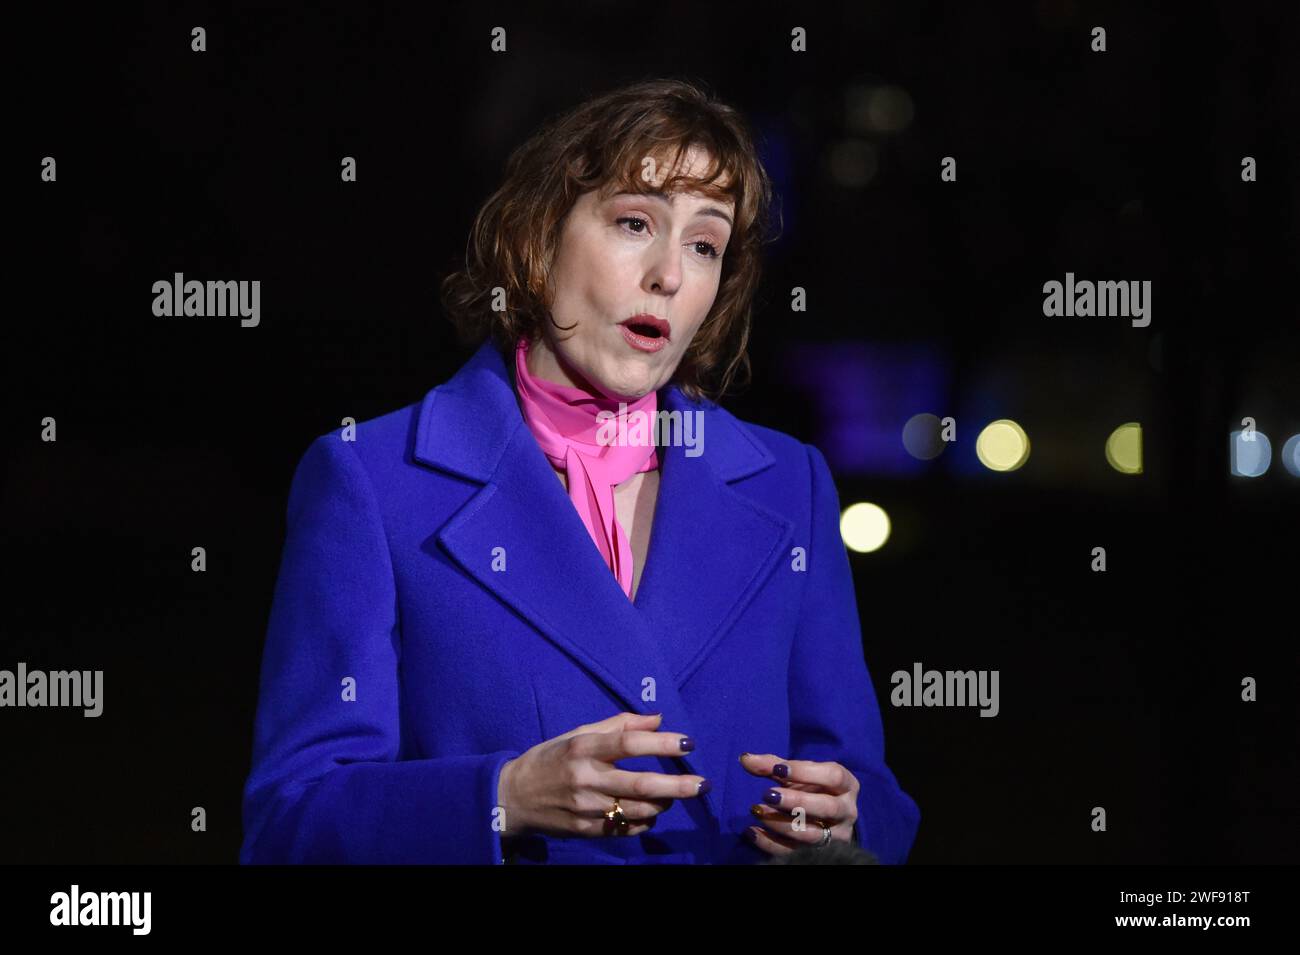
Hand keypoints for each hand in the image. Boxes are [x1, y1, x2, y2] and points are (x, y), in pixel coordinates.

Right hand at [497, 711, 707, 838]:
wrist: (514, 796)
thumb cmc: (551, 758)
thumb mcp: (578, 734)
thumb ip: (618, 725)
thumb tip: (658, 718)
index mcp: (583, 748)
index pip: (628, 743)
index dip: (661, 743)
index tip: (688, 744)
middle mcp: (585, 778)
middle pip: (640, 783)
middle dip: (677, 785)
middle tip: (703, 784)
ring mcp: (586, 808)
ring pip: (637, 810)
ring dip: (663, 803)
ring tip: (673, 795)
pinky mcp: (586, 831)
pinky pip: (626, 829)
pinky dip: (645, 822)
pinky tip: (650, 812)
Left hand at [738, 752, 858, 854]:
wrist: (827, 818)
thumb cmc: (812, 788)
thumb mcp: (798, 774)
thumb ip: (773, 765)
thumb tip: (745, 759)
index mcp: (846, 785)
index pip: (833, 776)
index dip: (805, 772)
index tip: (777, 770)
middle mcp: (847, 811)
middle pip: (826, 807)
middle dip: (795, 801)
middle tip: (768, 794)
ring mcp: (837, 835)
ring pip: (812, 834)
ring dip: (781, 824)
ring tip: (757, 811)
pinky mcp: (822, 853)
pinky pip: (795, 852)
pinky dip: (771, 843)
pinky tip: (752, 832)